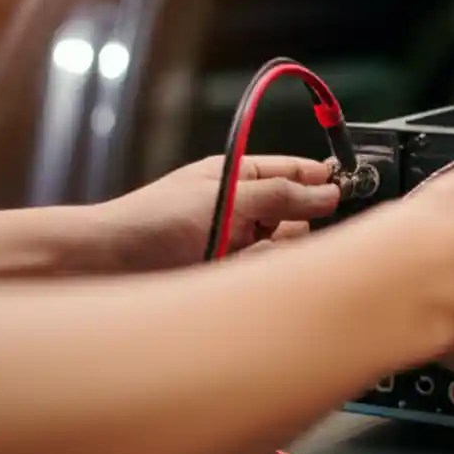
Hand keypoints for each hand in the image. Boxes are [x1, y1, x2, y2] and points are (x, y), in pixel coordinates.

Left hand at [98, 156, 340, 270]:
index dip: (322, 178)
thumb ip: (279, 195)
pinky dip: (254, 278)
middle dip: (296, 226)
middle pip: (299, 217)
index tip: (349, 187)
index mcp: (239, 178)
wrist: (104, 268)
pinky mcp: (230, 281)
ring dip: (271, 256)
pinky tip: (226, 274)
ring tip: (236, 256)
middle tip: (281, 232)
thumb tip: (329, 189)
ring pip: (285, 252)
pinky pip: (265, 279)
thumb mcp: (222, 198)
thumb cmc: (150, 222)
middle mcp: (243, 212)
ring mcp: (237, 248)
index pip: (296, 171)